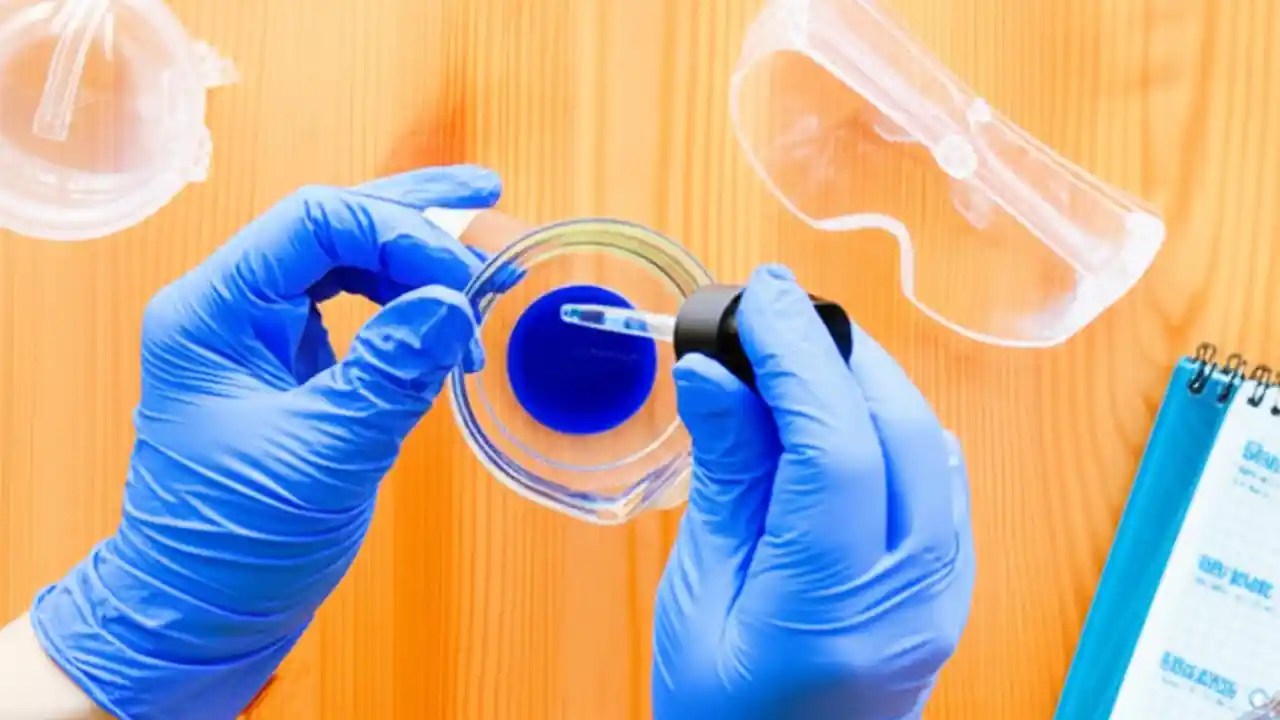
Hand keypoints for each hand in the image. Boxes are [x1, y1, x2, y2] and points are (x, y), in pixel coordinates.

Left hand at [29, 165, 502, 719]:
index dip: (399, 234)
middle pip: (328, 224)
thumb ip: (394, 373)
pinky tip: (446, 318)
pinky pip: (349, 305)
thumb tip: (455, 301)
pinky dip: (403, 306)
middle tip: (485, 193)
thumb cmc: (237, 544)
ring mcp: (255, 332)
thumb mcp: (326, 455)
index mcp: (213, 314)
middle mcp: (229, 307)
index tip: (463, 280)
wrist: (199, 610)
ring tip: (480, 269)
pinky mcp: (284, 360)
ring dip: (413, 259)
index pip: (312, 224)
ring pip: (341, 258)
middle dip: (409, 213)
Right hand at [653, 266, 975, 718]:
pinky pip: (934, 473)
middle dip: (834, 350)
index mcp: (835, 612)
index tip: (758, 298)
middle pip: (900, 428)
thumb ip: (723, 482)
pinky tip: (833, 411)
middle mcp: (916, 597)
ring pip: (927, 441)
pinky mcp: (948, 581)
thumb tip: (716, 373)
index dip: (798, 355)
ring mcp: (945, 591)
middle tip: (768, 311)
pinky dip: (885, 421)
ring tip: (790, 355)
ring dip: (863, 380)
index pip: (838, 447)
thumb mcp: (697, 601)